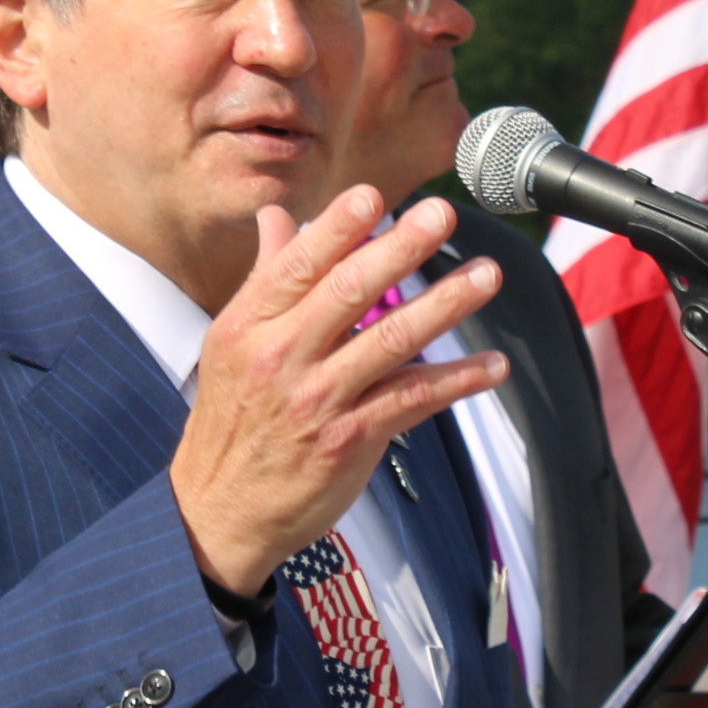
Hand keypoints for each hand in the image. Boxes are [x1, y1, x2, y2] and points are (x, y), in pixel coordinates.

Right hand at [168, 188, 504, 594]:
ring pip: (390, 340)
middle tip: (442, 214)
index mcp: (250, 324)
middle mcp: (282, 356)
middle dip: (400, 249)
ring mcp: (317, 398)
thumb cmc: (229, 423)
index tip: (373, 195)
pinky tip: (491, 365)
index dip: (339, 227)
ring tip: (486, 275)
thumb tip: (278, 218)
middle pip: (348, 291)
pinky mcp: (348, 439)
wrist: (216, 512)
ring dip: (445, 305)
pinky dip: (456, 381)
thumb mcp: (229, 343)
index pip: (299, 265)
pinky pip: (412, 400)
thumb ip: (265, 278)